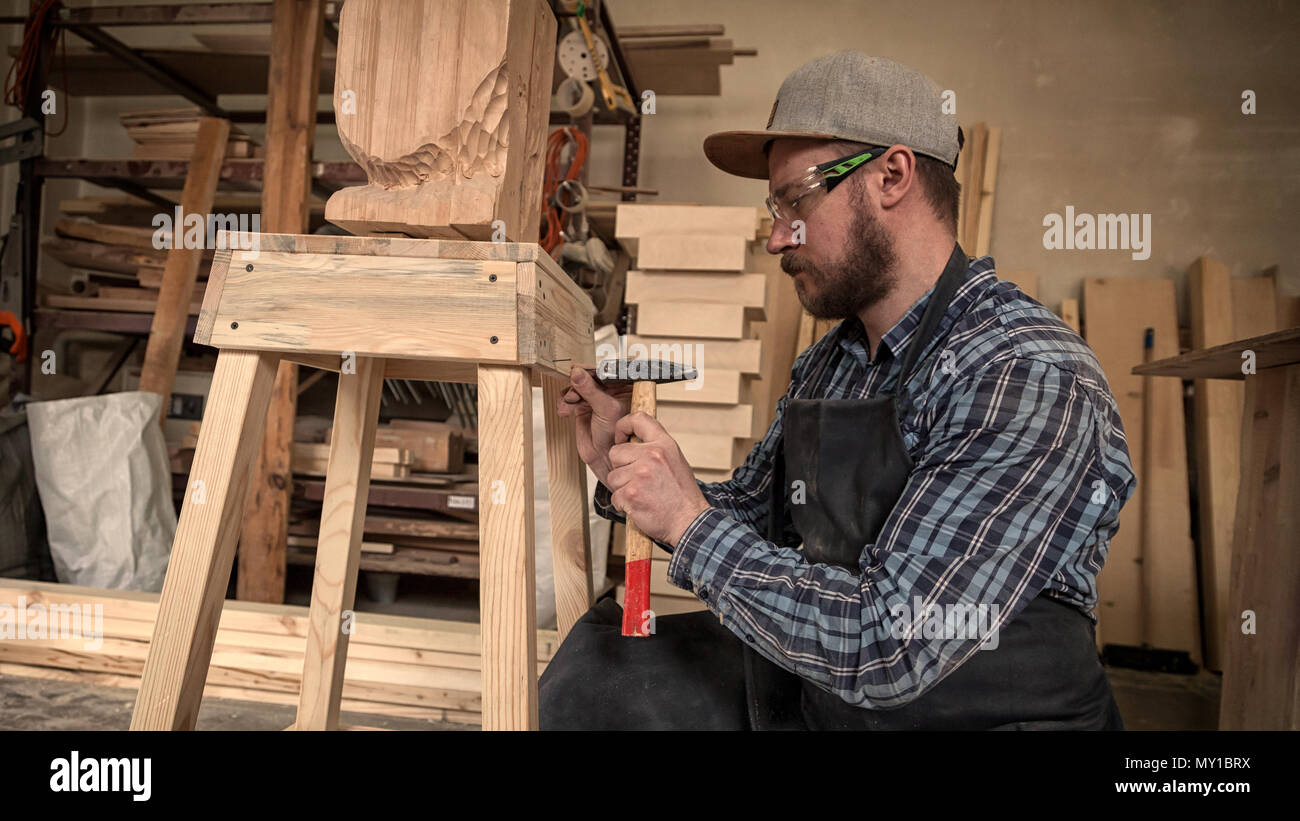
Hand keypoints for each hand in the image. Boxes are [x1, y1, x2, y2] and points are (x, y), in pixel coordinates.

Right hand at [556, 365, 631, 484]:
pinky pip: (569, 396)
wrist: (605, 458)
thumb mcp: (606, 409)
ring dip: (569, 393)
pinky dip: (564, 401)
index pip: (606, 369)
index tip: (578, 368)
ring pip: (577, 385)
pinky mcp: (583, 406)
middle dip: (578, 382)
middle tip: (573, 391)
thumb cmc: (616, 438)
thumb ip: (591, 390)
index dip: (591, 368)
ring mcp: (595, 398)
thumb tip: (578, 373)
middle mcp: (609, 390)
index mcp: (623, 386)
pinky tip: (565, 409)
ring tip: (570, 402)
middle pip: (588, 375)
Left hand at [606, 412, 710, 546]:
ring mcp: (640, 474)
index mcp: (664, 444)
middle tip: (638, 480)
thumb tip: (632, 442)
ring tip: (641, 494)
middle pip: (616, 452)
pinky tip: (639, 506)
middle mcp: (652, 455)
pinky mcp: (631, 493)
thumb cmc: (682, 495)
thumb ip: (655, 449)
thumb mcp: (675, 461)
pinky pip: (614, 496)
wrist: (689, 522)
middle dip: (621, 468)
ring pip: (613, 476)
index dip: (623, 426)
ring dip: (622, 488)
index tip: (621, 437)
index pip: (639, 419)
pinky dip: (623, 504)